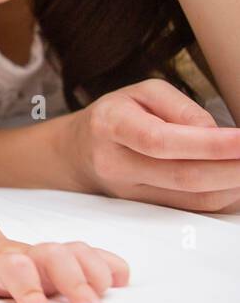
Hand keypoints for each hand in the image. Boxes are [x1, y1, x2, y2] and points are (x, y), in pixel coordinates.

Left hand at [0, 228, 128, 302]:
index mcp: (1, 260)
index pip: (17, 268)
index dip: (31, 289)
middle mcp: (32, 254)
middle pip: (57, 254)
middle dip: (76, 280)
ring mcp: (52, 255)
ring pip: (80, 251)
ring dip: (96, 271)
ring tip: (105, 300)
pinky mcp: (69, 259)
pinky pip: (97, 255)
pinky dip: (113, 265)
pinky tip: (122, 282)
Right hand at [64, 79, 239, 211]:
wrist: (78, 152)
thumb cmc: (117, 116)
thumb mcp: (142, 93)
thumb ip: (180, 107)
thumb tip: (216, 133)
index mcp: (111, 126)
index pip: (161, 140)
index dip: (208, 144)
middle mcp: (115, 163)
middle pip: (182, 176)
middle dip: (232, 169)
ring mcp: (128, 193)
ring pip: (191, 199)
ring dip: (232, 185)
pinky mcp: (144, 209)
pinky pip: (192, 208)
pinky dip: (222, 196)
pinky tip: (234, 180)